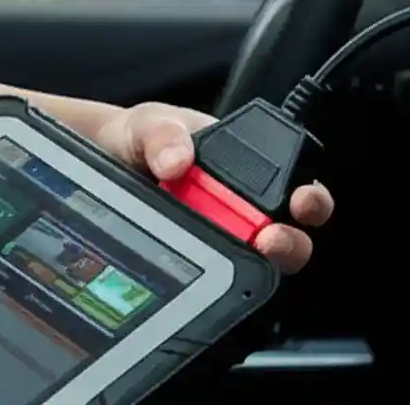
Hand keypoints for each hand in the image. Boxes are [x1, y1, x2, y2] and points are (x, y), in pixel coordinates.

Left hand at [95, 102, 332, 272]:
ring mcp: (219, 243)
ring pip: (252, 267)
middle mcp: (243, 211)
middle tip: (270, 238)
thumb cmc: (142, 139)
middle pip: (287, 238)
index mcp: (250, 170)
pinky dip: (208, 286)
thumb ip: (164, 133)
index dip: (311, 200)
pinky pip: (210, 283)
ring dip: (251, 267)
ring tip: (230, 262)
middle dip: (290, 243)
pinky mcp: (193, 266)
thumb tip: (176, 160)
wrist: (99, 163)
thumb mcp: (151, 123)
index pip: (298, 188)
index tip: (301, 200)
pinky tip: (193, 280)